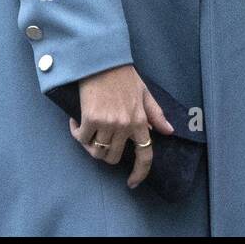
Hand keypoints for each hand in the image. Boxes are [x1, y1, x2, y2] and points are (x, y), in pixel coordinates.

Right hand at [70, 63, 174, 188]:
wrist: (102, 60)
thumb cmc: (123, 76)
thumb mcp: (144, 93)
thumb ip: (156, 114)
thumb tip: (168, 131)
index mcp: (141, 121)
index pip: (145, 154)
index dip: (140, 172)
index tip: (132, 183)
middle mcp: (125, 126)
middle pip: (114, 158)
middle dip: (107, 154)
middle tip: (101, 141)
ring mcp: (108, 124)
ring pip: (97, 151)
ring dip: (90, 146)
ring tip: (88, 133)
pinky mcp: (90, 119)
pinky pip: (81, 139)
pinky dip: (77, 134)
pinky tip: (76, 123)